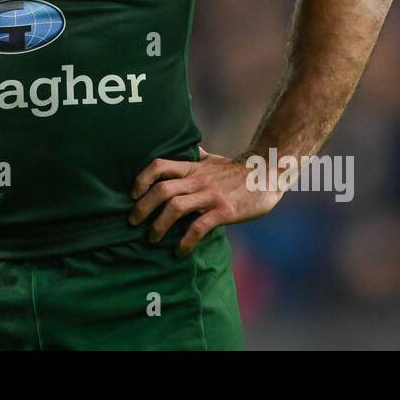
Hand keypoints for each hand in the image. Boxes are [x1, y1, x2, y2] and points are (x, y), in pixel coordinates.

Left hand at [129, 146, 282, 255]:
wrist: (268, 173)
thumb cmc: (237, 169)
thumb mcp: (212, 158)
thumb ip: (195, 156)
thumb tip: (183, 147)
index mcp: (193, 167)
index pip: (159, 165)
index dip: (141, 178)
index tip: (132, 193)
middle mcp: (198, 180)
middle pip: (161, 190)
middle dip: (142, 207)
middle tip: (132, 222)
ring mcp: (210, 195)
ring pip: (175, 208)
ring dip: (159, 226)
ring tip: (152, 239)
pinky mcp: (224, 211)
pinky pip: (198, 227)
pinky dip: (185, 241)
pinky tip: (179, 251)